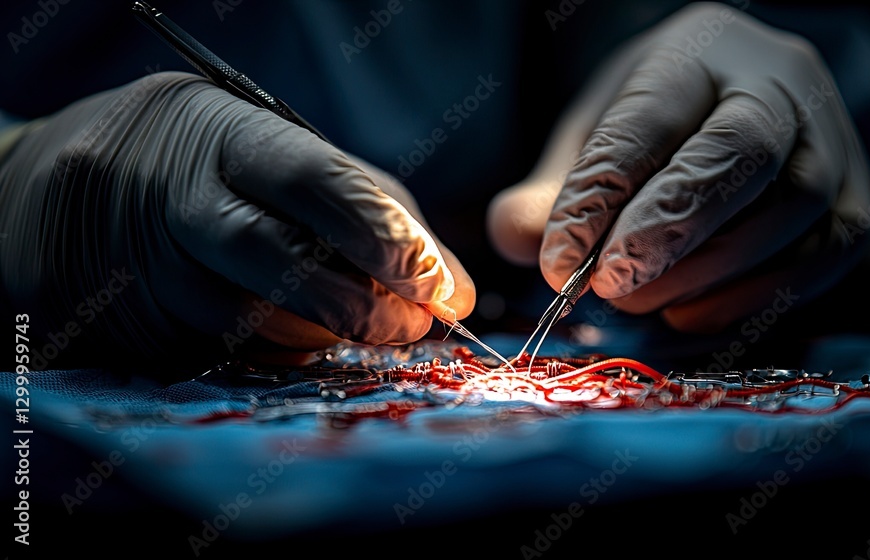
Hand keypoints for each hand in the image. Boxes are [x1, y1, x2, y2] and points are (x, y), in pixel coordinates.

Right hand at [0, 72, 473, 369]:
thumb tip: (453, 293)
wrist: (89, 186)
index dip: (378, 233)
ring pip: (245, 321)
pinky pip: (219, 354)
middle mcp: (173, 195)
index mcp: (227, 134)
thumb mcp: (298, 162)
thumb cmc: (225, 168)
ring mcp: (140, 261)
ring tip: (355, 327)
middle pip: (273, 258)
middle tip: (410, 326)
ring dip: (320, 336)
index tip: (431, 282)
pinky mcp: (128, 321)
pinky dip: (275, 355)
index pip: (311, 179)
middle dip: (357, 303)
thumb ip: (382, 217)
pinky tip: (296, 340)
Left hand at [488, 2, 869, 332]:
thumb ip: (554, 189)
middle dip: (671, 229)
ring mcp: (833, 139)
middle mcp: (781, 82)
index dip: (602, 194)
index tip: (560, 261)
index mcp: (698, 50)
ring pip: (794, 210)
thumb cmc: (654, 126)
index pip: (651, 117)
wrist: (739, 112)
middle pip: (744, 151)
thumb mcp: (591, 138)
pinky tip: (689, 315)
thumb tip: (513, 234)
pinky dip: (750, 299)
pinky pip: (822, 258)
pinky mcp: (856, 202)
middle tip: (611, 286)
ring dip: (708, 273)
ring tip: (640, 300)